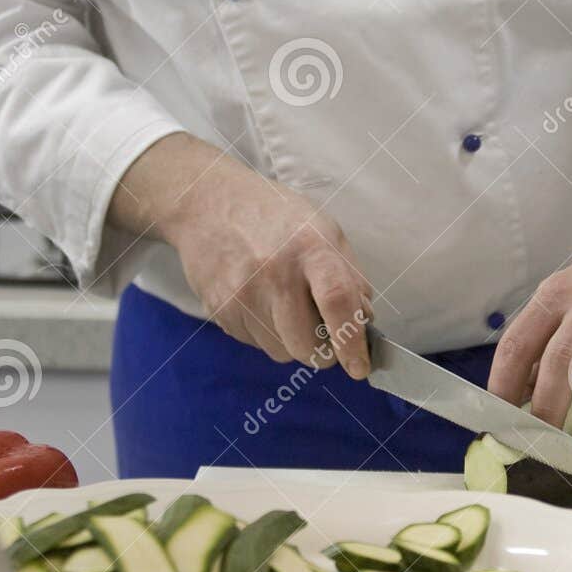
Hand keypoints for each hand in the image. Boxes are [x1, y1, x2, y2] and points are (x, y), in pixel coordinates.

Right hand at [111, 134, 371, 374]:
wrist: (207, 204)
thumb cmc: (274, 216)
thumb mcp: (323, 230)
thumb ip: (349, 276)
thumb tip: (363, 321)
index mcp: (310, 248)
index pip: (337, 301)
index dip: (351, 341)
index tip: (359, 367)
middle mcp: (274, 272)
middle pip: (307, 345)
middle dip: (322, 351)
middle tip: (323, 332)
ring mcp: (242, 294)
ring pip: (281, 352)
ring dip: (291, 340)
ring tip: (282, 303)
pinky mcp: (220, 310)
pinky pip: (255, 344)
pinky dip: (266, 332)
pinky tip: (259, 301)